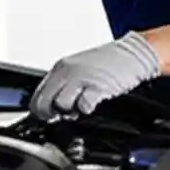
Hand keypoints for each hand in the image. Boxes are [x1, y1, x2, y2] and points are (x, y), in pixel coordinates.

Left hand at [28, 32, 161, 119]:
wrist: (133, 53)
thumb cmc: (109, 62)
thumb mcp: (79, 69)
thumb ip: (65, 84)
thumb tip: (53, 106)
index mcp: (60, 67)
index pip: (36, 96)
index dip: (41, 111)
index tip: (50, 116)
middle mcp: (67, 71)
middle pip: (43, 103)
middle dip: (52, 114)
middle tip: (64, 115)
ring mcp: (81, 78)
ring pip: (61, 104)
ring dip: (70, 111)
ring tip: (81, 106)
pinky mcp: (97, 86)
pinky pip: (83, 104)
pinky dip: (86, 109)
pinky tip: (92, 104)